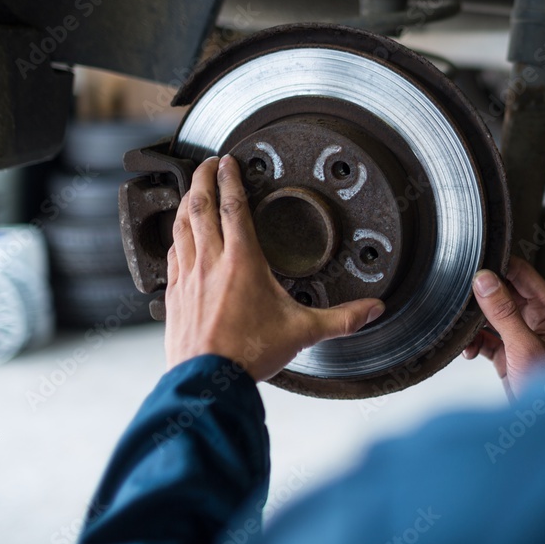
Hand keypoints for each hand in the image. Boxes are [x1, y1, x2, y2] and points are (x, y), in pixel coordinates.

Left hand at [163, 155, 384, 381]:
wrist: (208, 382)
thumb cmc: (248, 354)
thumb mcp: (303, 332)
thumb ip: (342, 319)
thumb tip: (372, 310)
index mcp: (242, 262)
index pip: (233, 206)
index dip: (230, 178)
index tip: (228, 161)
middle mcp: (210, 262)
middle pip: (199, 205)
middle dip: (201, 178)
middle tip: (207, 163)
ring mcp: (187, 277)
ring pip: (181, 226)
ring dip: (186, 202)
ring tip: (192, 190)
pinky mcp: (174, 294)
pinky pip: (172, 254)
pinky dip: (176, 236)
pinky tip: (180, 238)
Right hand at [464, 256, 544, 398]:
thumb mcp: (524, 347)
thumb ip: (503, 312)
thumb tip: (484, 280)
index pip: (522, 273)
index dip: (498, 266)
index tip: (473, 266)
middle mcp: (538, 320)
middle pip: (504, 293)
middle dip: (481, 297)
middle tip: (460, 300)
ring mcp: (524, 337)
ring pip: (493, 316)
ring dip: (475, 322)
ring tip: (461, 328)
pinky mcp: (511, 355)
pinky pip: (488, 339)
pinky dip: (475, 342)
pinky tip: (467, 350)